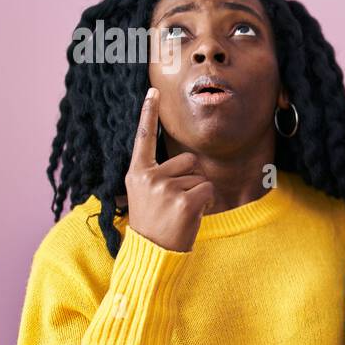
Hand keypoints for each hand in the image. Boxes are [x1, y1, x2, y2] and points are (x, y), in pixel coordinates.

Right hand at [124, 88, 214, 251]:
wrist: (152, 252)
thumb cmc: (154, 222)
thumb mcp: (145, 194)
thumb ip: (158, 174)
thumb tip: (186, 162)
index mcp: (136, 172)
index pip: (144, 138)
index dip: (148, 114)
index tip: (153, 92)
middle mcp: (149, 177)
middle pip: (189, 160)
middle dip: (191, 179)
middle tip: (175, 202)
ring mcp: (165, 189)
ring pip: (200, 176)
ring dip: (198, 193)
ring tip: (180, 211)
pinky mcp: (183, 202)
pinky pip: (208, 190)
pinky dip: (206, 203)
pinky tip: (190, 216)